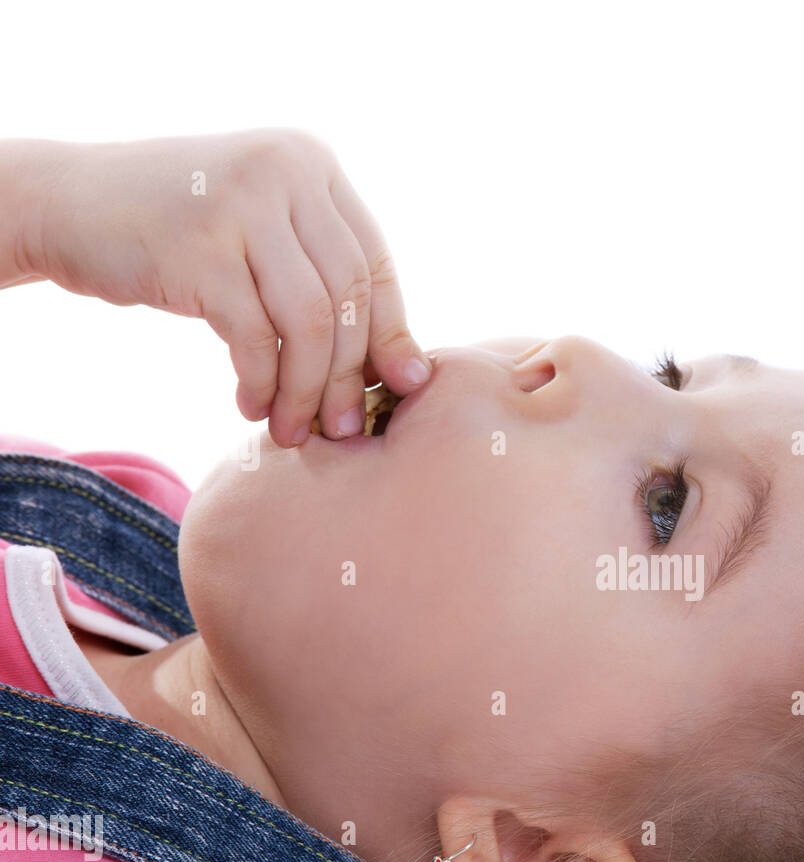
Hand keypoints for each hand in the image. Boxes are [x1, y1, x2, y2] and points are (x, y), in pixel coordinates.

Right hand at [26, 127, 430, 445]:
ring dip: (307, 391)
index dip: (391, 335)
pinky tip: (253, 404)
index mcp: (312, 163)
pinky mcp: (201, 247)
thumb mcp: (262, 238)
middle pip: (349, 298)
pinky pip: (257, 338)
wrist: (64, 204)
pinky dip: (263, 383)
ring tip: (294, 429)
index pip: (376, 264)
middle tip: (343, 428)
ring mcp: (241, 203)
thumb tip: (412, 374)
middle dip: (350, 377)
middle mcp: (285, 170)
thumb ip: (326, 283)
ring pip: (312, 323)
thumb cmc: (179, 234)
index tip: (398, 390)